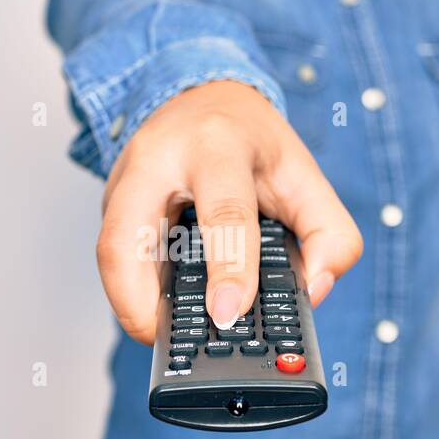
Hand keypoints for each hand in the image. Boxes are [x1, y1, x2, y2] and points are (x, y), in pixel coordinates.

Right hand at [97, 80, 362, 343]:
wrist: (201, 96)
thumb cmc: (252, 143)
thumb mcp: (305, 176)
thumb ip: (330, 235)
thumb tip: (313, 291)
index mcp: (218, 146)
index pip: (223, 211)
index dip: (228, 268)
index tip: (228, 316)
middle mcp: (158, 159)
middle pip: (128, 238)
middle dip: (140, 303)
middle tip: (167, 342)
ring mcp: (123, 180)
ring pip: (108, 253)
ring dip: (130, 304)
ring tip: (163, 334)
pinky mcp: (109, 201)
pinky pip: (113, 255)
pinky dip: (132, 290)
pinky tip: (156, 308)